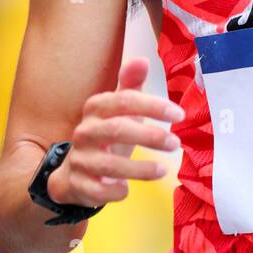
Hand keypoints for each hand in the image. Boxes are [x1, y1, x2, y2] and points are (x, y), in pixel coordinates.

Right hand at [46, 56, 184, 208]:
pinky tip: (127, 190)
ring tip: (163, 170)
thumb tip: (143, 60)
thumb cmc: (106, 137)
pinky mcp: (78, 184)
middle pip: (117, 130)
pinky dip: (115, 192)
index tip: (179, 114)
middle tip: (175, 143)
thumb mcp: (119, 111)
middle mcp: (85, 132)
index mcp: (96, 108)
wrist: (73, 173)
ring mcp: (80, 159)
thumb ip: (131, 86)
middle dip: (150, 136)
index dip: (152, 106)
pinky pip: (98, 190)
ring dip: (140, 169)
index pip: (124, 101)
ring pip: (109, 165)